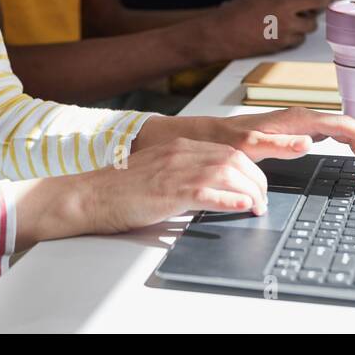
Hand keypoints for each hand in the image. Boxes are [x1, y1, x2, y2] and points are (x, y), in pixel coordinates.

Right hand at [86, 137, 273, 231]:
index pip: (228, 152)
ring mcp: (175, 171)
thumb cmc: (122, 190)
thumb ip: (185, 174)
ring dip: (250, 192)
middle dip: (257, 181)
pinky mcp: (169, 192)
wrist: (91, 195)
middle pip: (234, 160)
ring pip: (227, 173)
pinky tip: (242, 206)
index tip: (257, 186)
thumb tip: (211, 189)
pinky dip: (230, 199)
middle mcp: (181, 153)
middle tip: (262, 201)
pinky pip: (207, 192)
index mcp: (180, 146)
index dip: (250, 170)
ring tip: (258, 208)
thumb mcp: (159, 172)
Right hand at [200, 0, 336, 60]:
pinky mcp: (281, 50)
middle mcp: (289, 24)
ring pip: (306, 31)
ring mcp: (285, 39)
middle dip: (312, 11)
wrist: (223, 32)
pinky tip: (276, 27)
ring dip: (301, 23)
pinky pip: (295, 40)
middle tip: (302, 3)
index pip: (319, 0)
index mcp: (286, 4)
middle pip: (315, 18)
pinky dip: (292, 33)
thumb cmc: (242, 8)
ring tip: (283, 16)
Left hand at [209, 107, 354, 190]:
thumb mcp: (251, 146)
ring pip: (344, 134)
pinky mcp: (302, 133)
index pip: (344, 126)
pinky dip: (350, 148)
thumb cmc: (230, 141)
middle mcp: (305, 119)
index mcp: (299, 120)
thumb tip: (308, 143)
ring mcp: (304, 125)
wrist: (215, 136)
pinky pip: (335, 138)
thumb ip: (278, 144)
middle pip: (349, 131)